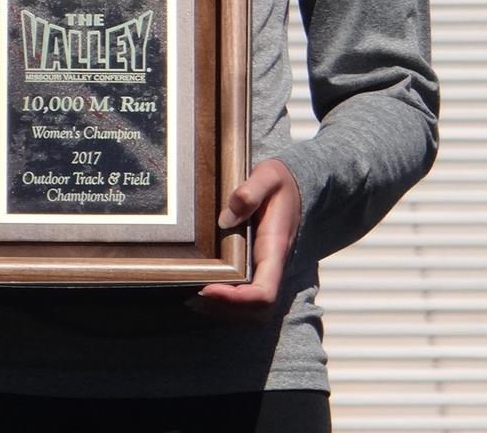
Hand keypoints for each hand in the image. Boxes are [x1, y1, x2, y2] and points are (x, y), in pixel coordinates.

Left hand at [193, 158, 301, 317]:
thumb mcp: (269, 175)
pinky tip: (199, 292)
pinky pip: (243, 298)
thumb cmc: (279, 182)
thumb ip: (251, 191)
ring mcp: (264, 271)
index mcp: (275, 248)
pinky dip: (222, 303)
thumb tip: (225, 219)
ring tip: (190, 298)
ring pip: (249, 310)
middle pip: (254, 310)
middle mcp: (271, 266)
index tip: (209, 288)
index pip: (265, 292)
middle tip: (191, 295)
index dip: (238, 299)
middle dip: (224, 309)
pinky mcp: (255, 269)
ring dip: (221, 310)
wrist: (295, 186)